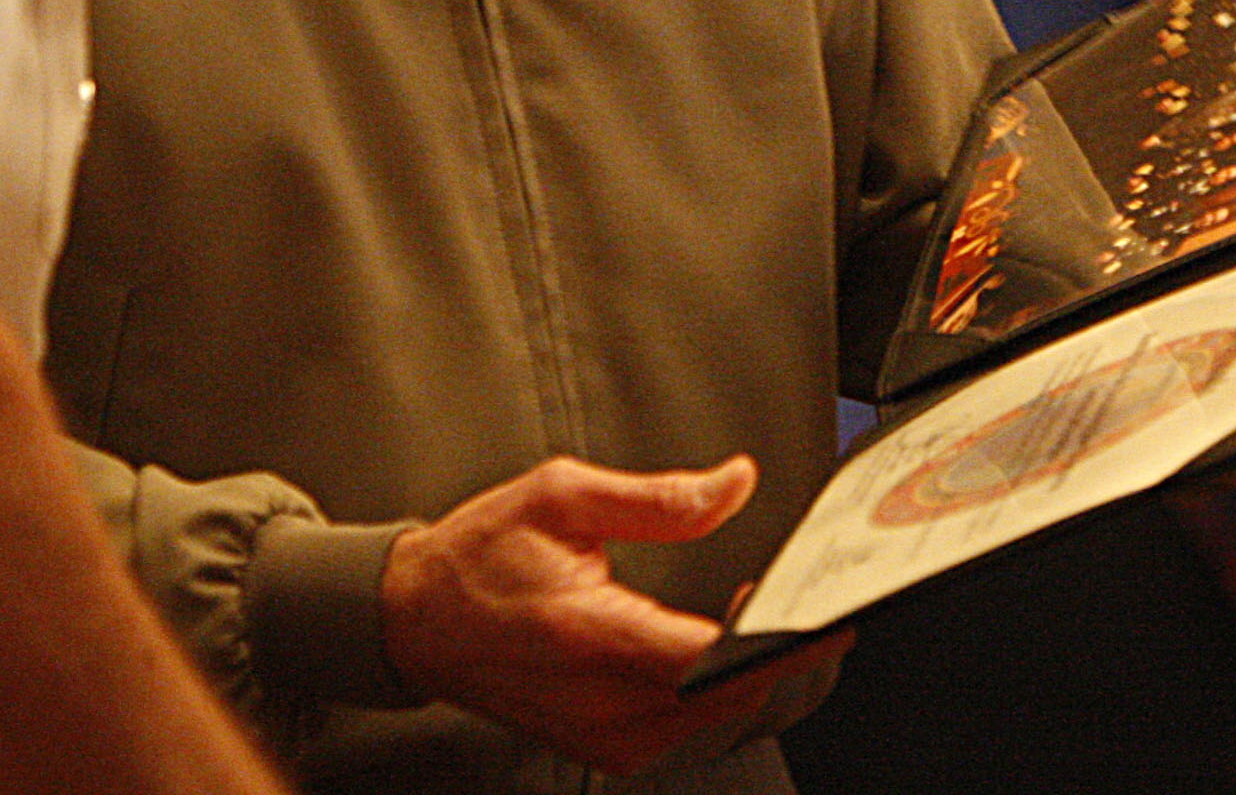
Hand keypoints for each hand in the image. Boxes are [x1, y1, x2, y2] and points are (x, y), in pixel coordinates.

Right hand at [376, 454, 812, 775]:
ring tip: (786, 622)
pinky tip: (740, 653)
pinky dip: (728, 699)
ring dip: (765, 681)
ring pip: (721, 727)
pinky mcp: (609, 749)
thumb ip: (659, 499)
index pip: (709, 660)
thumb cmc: (479, 558)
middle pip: (732, 703)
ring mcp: (606, 737)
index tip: (820, 609)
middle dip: (789, 661)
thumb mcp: (561, 496)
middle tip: (819, 606)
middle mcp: (601, 704)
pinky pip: (694, 735)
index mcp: (590, 637)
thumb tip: (735, 485)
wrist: (415, 622)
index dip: (777, 639)